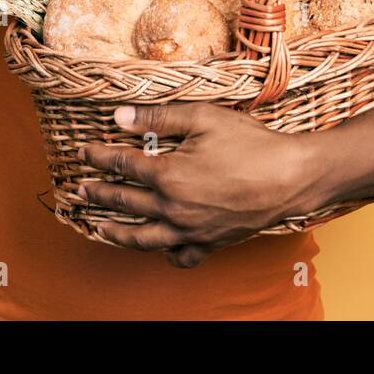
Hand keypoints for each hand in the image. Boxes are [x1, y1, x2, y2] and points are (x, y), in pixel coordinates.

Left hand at [75, 103, 324, 268]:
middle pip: (124, 202)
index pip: (121, 165)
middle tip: (81, 190)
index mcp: (167, 175)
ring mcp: (190, 230)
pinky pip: (179, 256)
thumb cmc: (251, 144)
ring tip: (101, 227)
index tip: (84, 152)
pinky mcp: (210, 242)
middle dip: (98, 194)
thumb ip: (158, 116)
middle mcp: (173, 208)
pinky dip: (164, 253)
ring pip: (142, 237)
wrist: (292, 177)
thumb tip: (119, 117)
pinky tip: (157, 245)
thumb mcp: (203, 117)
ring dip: (116, 231)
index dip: (99, 157)